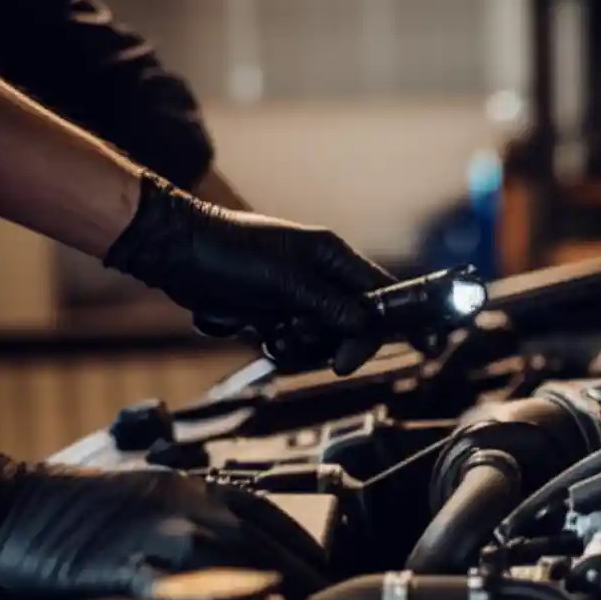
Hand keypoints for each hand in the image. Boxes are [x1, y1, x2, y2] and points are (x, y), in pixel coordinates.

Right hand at [0, 444, 327, 599]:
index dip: (303, 544)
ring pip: (233, 564)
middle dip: (300, 575)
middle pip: (263, 543)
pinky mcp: (126, 567)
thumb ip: (196, 517)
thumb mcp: (153, 495)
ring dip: (270, 594)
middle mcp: (188, 506)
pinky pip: (180, 591)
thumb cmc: (79, 505)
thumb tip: (237, 548)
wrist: (15, 502)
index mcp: (195, 489)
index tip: (325, 569)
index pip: (269, 514)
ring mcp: (160, 535)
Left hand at [104, 173, 395, 374]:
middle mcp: (321, 276)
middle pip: (354, 325)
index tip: (427, 344)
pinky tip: (253, 329)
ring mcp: (298, 296)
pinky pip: (291, 343)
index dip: (406, 320)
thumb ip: (329, 305)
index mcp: (333, 256)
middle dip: (332, 341)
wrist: (173, 251)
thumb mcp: (285, 281)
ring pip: (321, 339)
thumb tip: (366, 327)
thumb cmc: (228, 253)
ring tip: (268, 330)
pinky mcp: (274, 312)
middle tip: (312, 348)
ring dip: (296, 344)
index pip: (384, 294)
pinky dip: (275, 344)